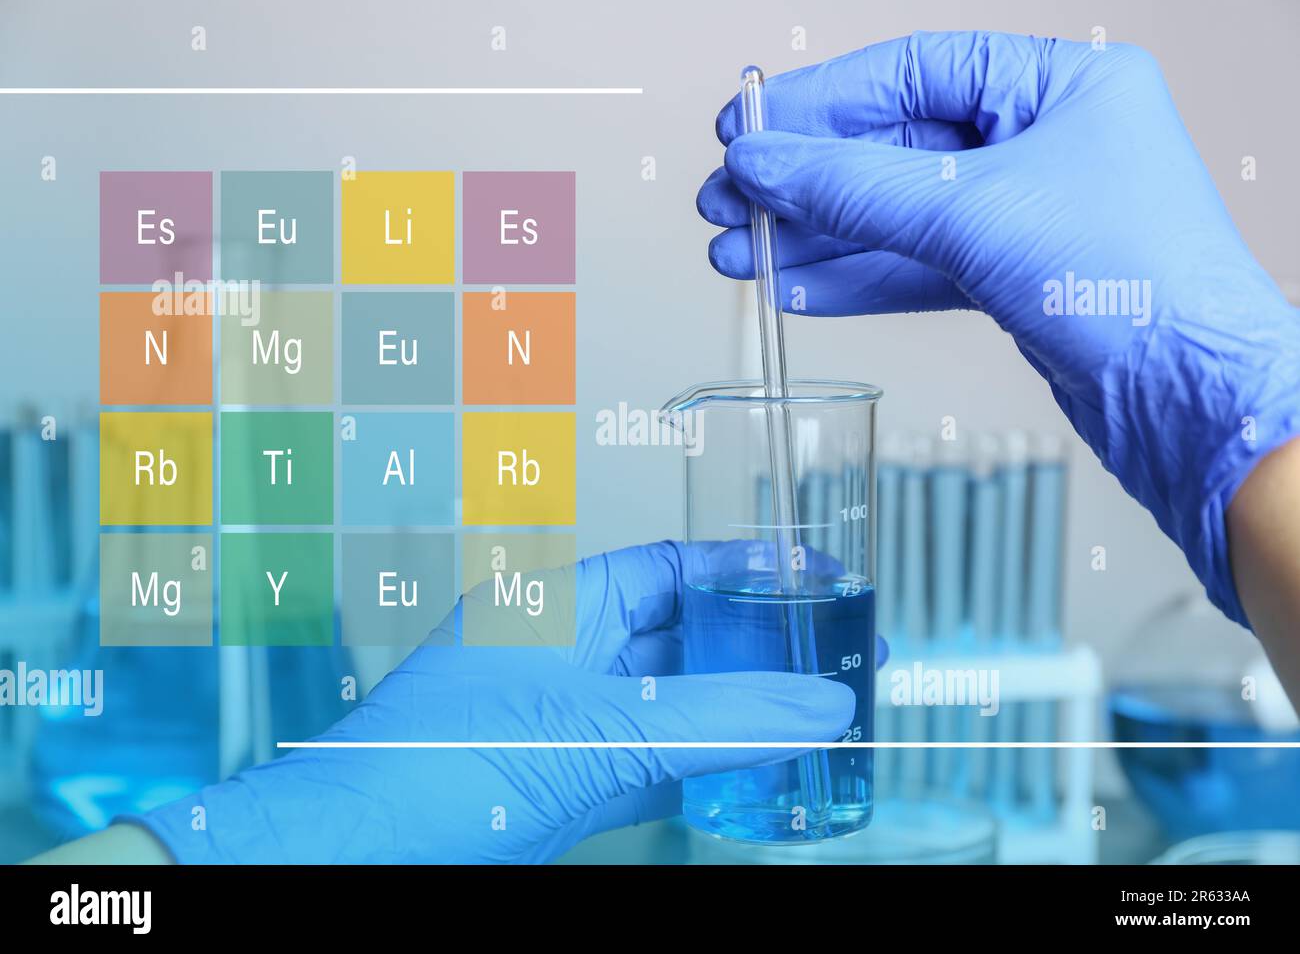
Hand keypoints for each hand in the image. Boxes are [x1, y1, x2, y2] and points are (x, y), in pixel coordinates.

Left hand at [128, 541, 880, 862]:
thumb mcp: (598, 733)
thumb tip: (818, 706)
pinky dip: (698, 773)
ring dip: (731, 717)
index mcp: (558, 607)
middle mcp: (563, 654)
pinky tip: (750, 782)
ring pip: (668, 706)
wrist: (362, 856)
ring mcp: (563, 719)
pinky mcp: (563, 781)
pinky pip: (649, 766)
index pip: (668, 567)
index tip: (812, 573)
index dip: (742, 567)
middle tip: (827, 657)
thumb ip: (715, 721)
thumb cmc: (431, 764)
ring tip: (808, 719)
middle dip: (751, 648)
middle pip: (678, 636)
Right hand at [697, 31, 1299, 625]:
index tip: (748, 126)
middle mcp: (1046, 142)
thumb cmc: (1133, 284)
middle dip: (806, 182)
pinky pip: (917, 266)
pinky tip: (799, 288)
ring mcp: (1029, 214)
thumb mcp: (973, 214)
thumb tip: (764, 162)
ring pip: (897, 215)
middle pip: (893, 147)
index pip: (911, 73)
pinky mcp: (1015, 280)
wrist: (1192, 403)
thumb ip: (855, 187)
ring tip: (742, 254)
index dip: (819, 102)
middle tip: (729, 201)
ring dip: (817, 238)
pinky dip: (857, 279)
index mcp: (1060, 86)